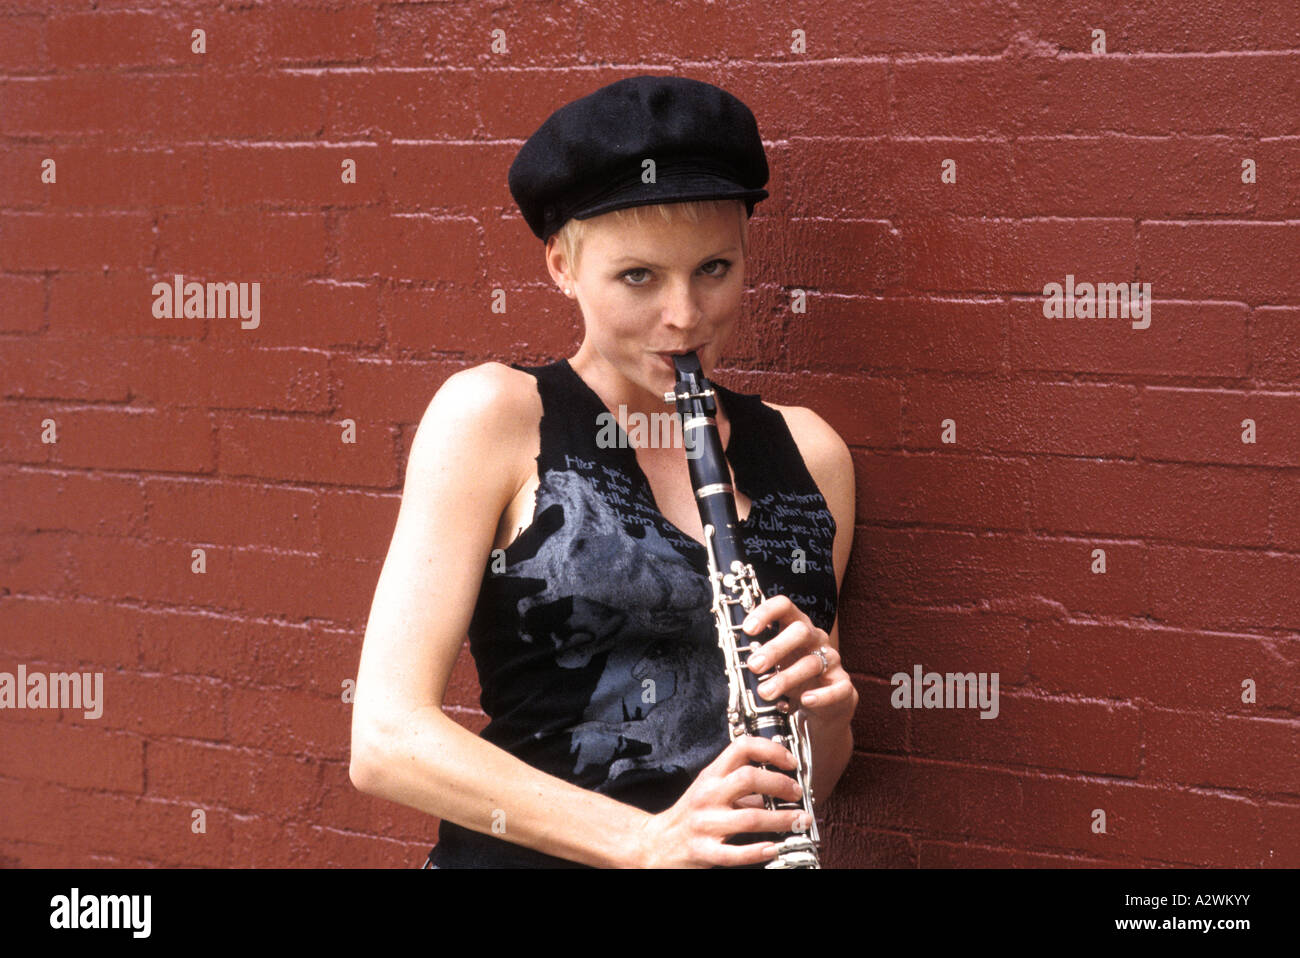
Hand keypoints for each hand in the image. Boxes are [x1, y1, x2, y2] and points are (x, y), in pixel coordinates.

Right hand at [632, 736, 812, 867]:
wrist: (655, 844)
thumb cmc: (688, 815)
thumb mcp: (709, 790)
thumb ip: (739, 784)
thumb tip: (777, 780)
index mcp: (711, 776)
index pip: (741, 747)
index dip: (770, 750)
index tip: (790, 761)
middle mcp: (708, 795)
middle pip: (749, 778)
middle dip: (781, 785)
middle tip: (798, 793)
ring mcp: (705, 823)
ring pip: (750, 818)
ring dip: (782, 820)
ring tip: (799, 821)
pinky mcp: (704, 851)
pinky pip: (734, 853)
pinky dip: (757, 851)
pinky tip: (773, 848)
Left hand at [741, 594, 856, 727]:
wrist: (822, 708)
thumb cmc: (792, 677)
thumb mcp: (774, 663)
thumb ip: (757, 655)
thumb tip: (731, 654)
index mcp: (796, 626)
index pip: (785, 606)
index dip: (766, 612)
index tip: (748, 629)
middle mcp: (815, 639)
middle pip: (800, 632)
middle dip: (775, 648)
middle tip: (753, 666)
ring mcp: (831, 661)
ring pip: (812, 663)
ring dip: (786, 678)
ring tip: (765, 692)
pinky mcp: (843, 685)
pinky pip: (837, 688)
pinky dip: (821, 695)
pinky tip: (805, 700)